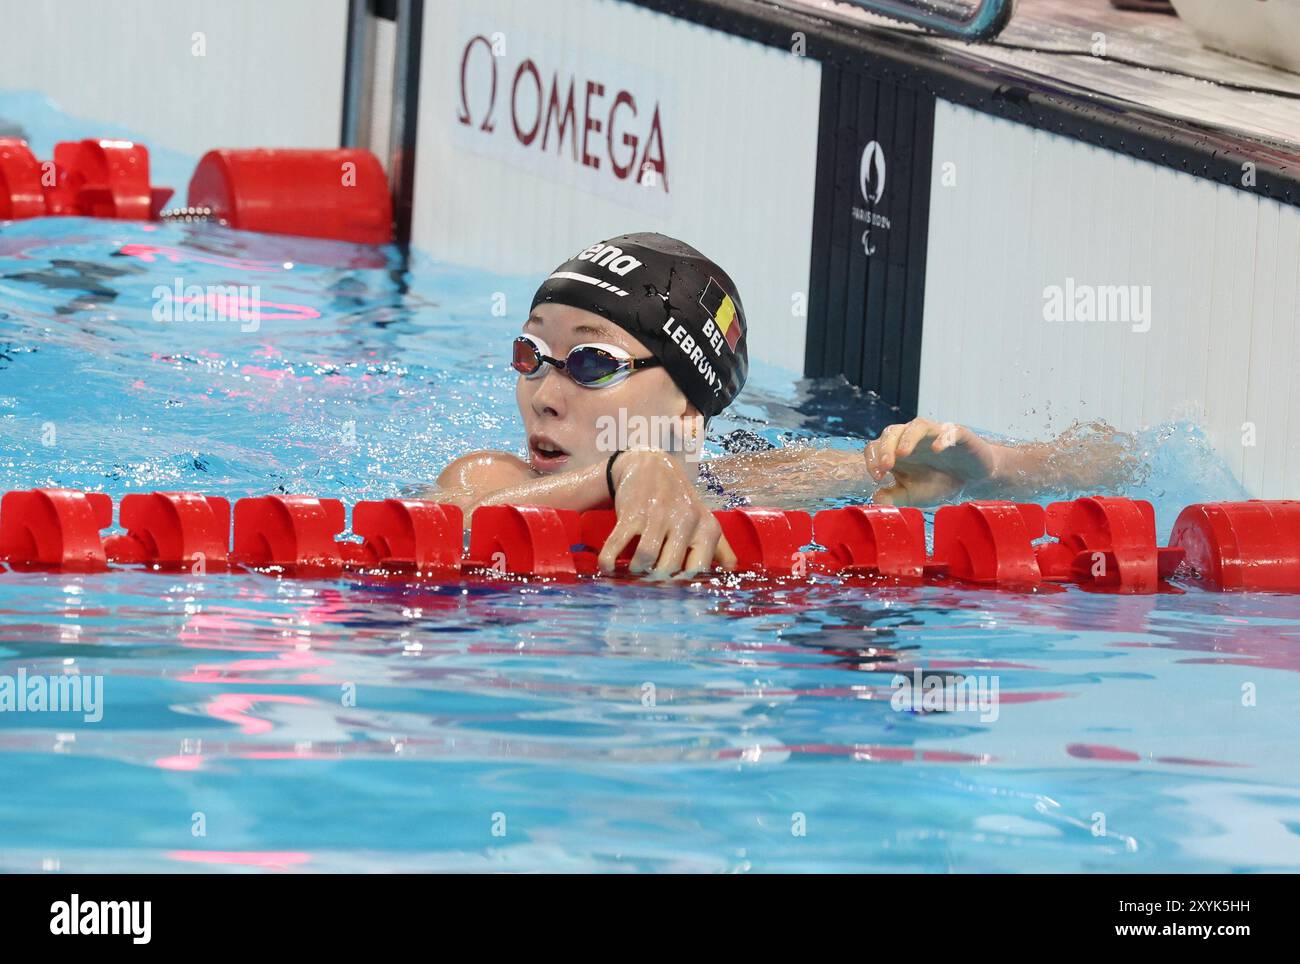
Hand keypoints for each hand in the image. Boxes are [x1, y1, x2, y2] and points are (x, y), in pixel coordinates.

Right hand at [599, 450, 737, 578]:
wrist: (652, 466)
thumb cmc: (681, 501)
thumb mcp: (705, 519)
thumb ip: (721, 547)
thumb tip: (732, 572)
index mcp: (706, 527)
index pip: (699, 569)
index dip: (683, 582)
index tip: (672, 584)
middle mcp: (685, 520)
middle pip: (669, 569)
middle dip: (656, 578)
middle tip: (650, 576)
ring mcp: (657, 515)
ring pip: (645, 559)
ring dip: (635, 570)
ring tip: (635, 568)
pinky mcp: (632, 512)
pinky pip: (616, 546)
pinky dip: (608, 562)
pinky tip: (608, 566)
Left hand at [864, 418, 999, 506]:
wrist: (972, 479)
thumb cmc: (939, 483)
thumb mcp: (912, 494)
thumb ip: (893, 497)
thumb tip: (876, 500)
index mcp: (897, 452)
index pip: (876, 447)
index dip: (872, 460)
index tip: (878, 478)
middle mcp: (912, 439)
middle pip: (892, 432)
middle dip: (885, 448)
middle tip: (885, 466)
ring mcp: (934, 434)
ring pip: (917, 425)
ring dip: (907, 438)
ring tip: (902, 453)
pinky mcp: (957, 434)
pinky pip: (948, 430)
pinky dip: (941, 437)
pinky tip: (937, 450)